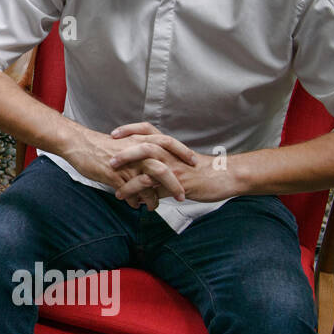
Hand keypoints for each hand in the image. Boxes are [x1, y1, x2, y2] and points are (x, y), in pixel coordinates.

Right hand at [62, 122, 197, 209]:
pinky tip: (134, 205)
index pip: (168, 142)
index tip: (193, 161)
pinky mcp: (115, 176)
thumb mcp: (124, 141)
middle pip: (163, 168)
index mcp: (140, 139)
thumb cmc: (100, 144)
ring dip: (155, 198)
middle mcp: (136, 152)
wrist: (79, 144)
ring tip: (156, 207)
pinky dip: (135, 201)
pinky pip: (130, 192)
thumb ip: (139, 150)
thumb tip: (148, 162)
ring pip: (148, 183)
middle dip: (175, 183)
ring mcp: (126, 165)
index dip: (182, 152)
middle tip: (183, 195)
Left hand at [109, 122, 237, 204]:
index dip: (130, 130)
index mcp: (169, 145)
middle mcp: (171, 154)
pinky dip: (143, 197)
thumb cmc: (201, 169)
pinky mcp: (178, 184)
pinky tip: (132, 203)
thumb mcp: (179, 158)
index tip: (113, 134)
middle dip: (125, 153)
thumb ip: (162, 157)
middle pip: (145, 146)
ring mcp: (175, 168)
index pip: (147, 130)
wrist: (224, 176)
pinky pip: (157, 191)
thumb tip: (143, 164)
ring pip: (149, 169)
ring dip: (130, 180)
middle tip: (110, 161)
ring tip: (117, 191)